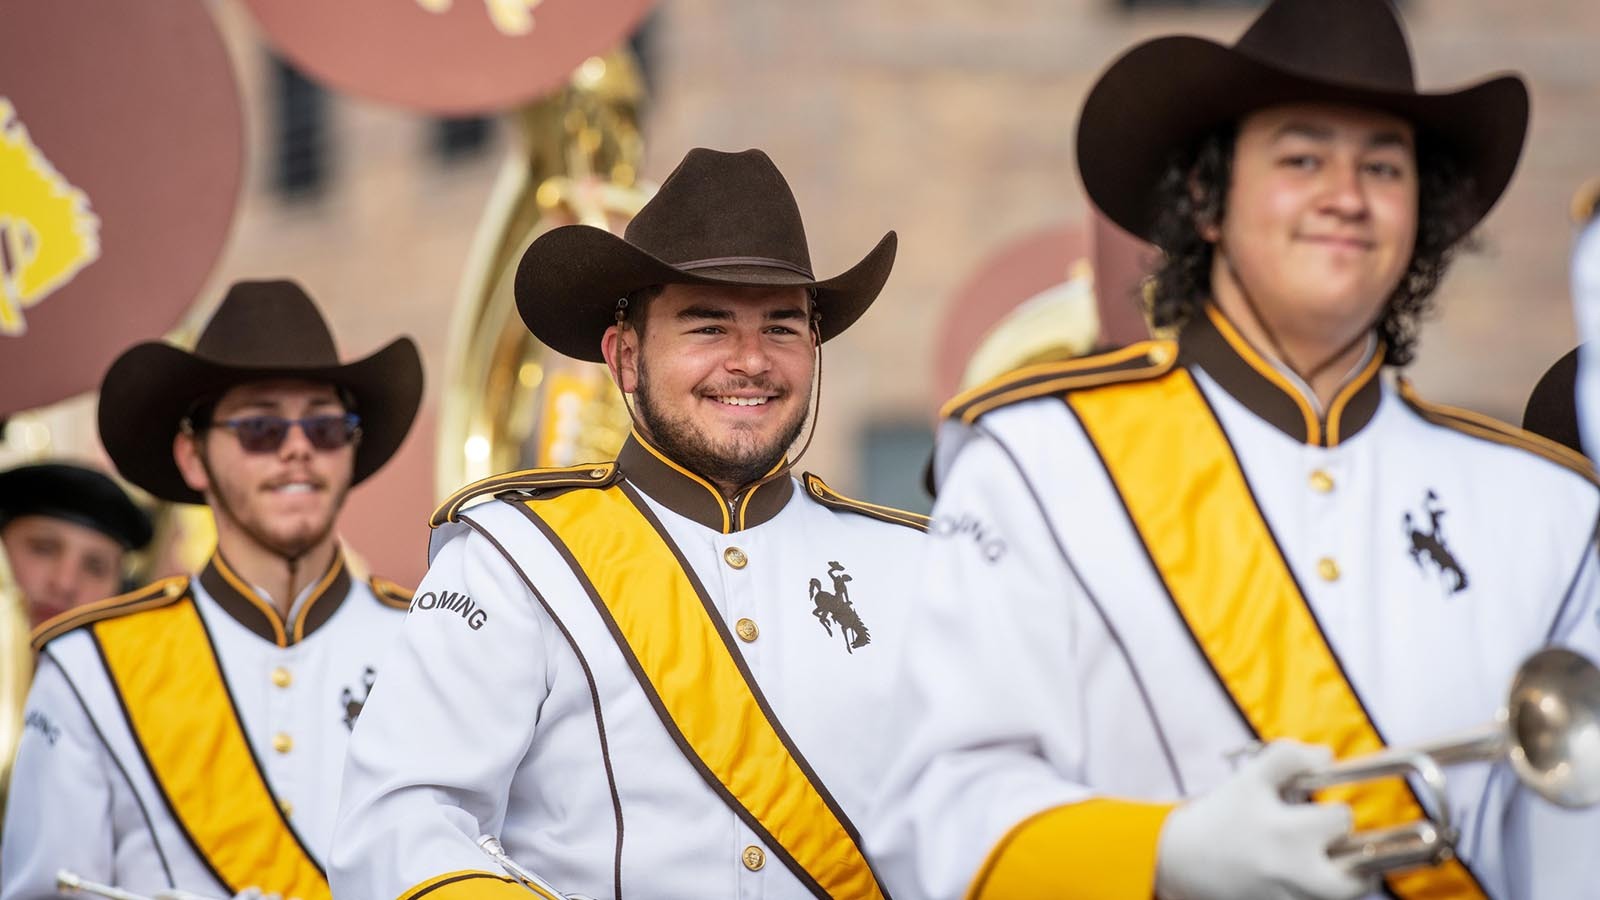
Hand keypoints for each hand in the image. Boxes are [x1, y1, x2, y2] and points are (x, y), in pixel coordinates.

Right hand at [1155, 741, 1373, 899]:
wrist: (1182, 860)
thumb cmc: (1221, 816)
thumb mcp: (1250, 778)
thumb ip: (1290, 757)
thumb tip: (1327, 757)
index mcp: (1286, 833)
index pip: (1341, 819)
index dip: (1336, 812)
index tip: (1323, 811)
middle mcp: (1293, 873)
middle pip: (1358, 880)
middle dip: (1358, 863)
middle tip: (1343, 850)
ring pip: (1342, 897)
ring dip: (1344, 882)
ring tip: (1335, 867)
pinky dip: (1318, 893)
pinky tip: (1306, 878)